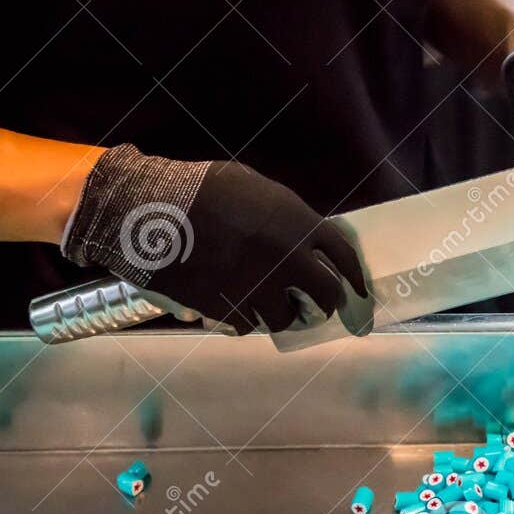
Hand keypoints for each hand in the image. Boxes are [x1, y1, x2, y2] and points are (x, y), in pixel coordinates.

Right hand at [62, 145, 372, 335]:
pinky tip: (238, 310)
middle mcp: (288, 260)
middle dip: (325, 303)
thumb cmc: (201, 188)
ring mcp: (259, 287)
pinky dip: (246, 320)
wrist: (154, 211)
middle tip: (318, 306)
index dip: (355, 276)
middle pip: (325, 294)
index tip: (358, 290)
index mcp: (299, 225)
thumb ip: (282, 214)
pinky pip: (249, 325)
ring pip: (286, 318)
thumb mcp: (253, 188)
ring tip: (274, 309)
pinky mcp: (229, 307)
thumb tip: (298, 234)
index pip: (344, 255)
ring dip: (283, 315)